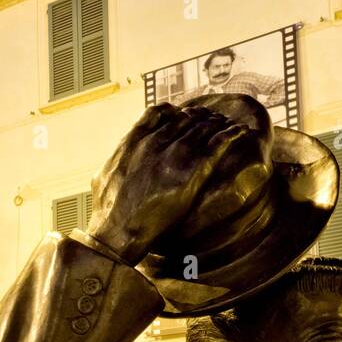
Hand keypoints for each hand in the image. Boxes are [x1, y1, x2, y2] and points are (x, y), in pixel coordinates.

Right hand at [84, 103, 252, 266]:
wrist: (117, 230)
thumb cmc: (106, 212)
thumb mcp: (101, 177)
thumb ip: (112, 164)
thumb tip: (105, 167)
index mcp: (134, 142)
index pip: (159, 112)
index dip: (174, 112)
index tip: (182, 114)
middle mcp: (155, 143)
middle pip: (185, 118)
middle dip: (200, 117)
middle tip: (211, 120)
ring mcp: (174, 156)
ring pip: (204, 128)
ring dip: (218, 124)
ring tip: (228, 124)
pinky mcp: (191, 172)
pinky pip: (218, 145)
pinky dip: (231, 136)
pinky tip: (240, 133)